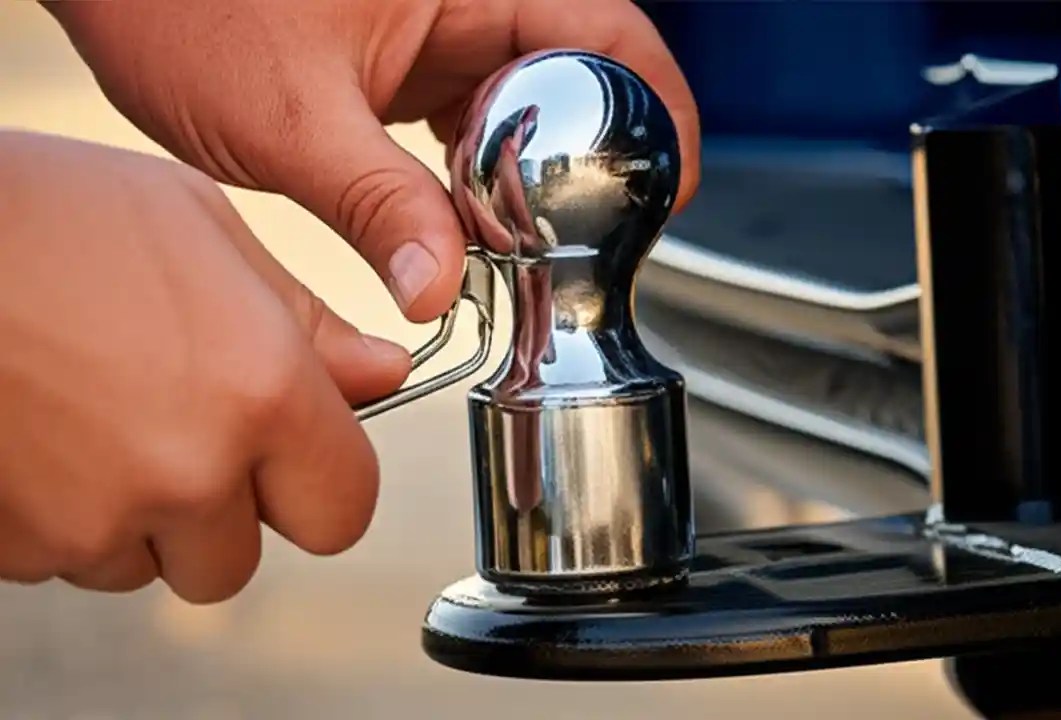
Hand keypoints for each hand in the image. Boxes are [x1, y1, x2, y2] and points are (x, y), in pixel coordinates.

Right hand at [0, 131, 409, 602]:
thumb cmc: (43, 215)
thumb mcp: (203, 230)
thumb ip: (309, 323)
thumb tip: (382, 373)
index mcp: (260, 391)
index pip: (344, 510)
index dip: (320, 485)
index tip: (294, 458)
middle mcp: (189, 470)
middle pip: (239, 559)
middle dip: (221, 514)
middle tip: (177, 429)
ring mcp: (94, 520)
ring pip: (147, 566)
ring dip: (135, 517)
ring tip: (94, 415)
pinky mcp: (17, 547)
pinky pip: (67, 561)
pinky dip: (62, 518)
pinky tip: (46, 435)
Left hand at [44, 0, 700, 322]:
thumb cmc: (181, 0)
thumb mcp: (291, 119)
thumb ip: (377, 206)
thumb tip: (438, 292)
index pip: (609, 34)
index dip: (656, 116)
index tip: (663, 194)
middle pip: (586, 73)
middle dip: (598, 158)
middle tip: (596, 234)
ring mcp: (443, 21)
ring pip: (537, 100)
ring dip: (542, 170)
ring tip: (536, 235)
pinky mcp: (412, 52)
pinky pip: (484, 112)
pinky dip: (491, 168)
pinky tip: (476, 215)